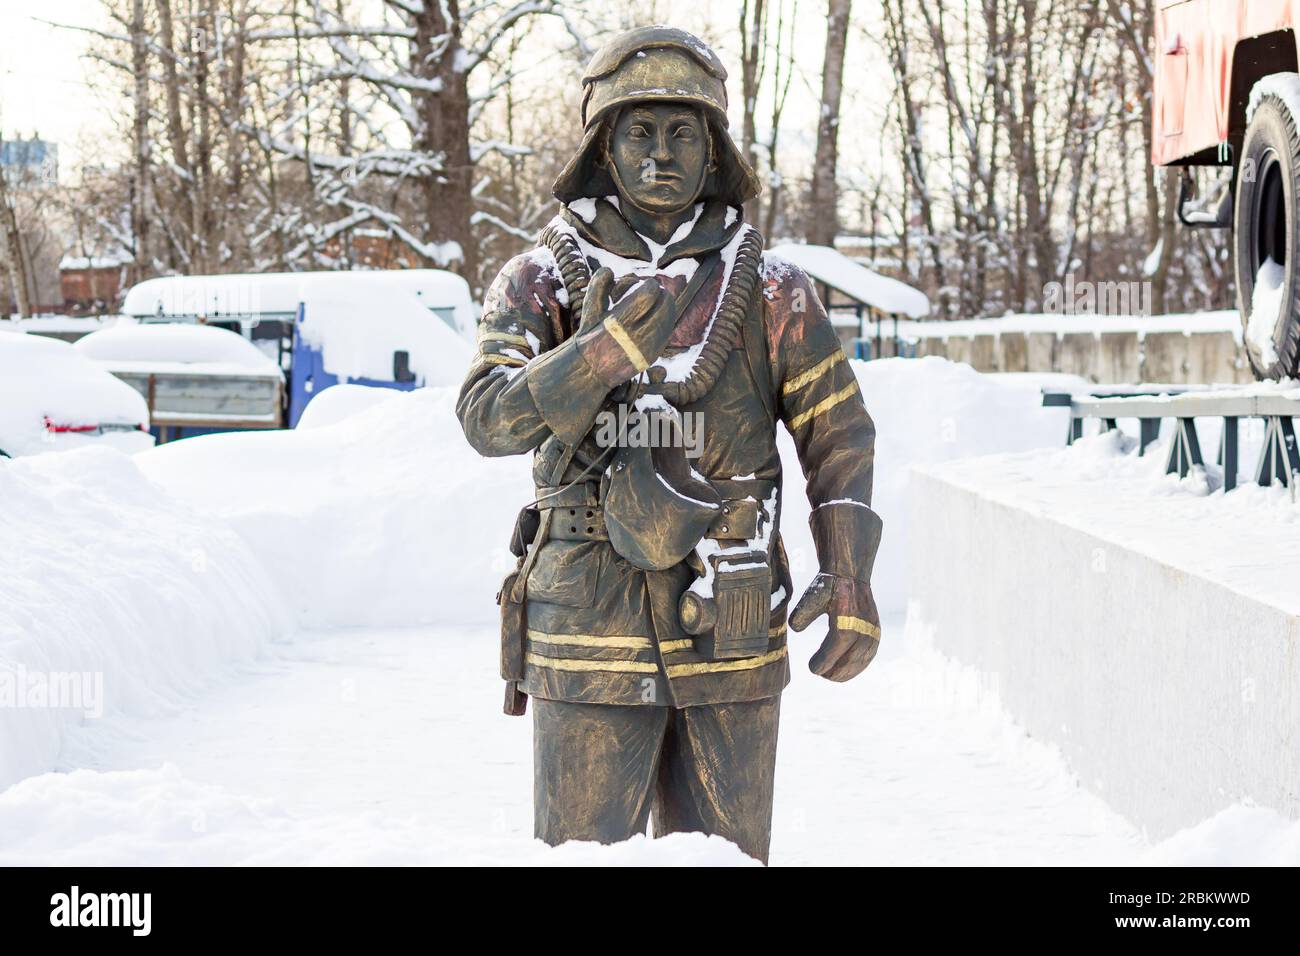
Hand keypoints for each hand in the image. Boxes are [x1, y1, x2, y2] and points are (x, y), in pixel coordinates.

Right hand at [575, 267, 676, 385]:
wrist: (592, 372)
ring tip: (650, 305)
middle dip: (659, 292)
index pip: (648, 293)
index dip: (648, 284)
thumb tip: (609, 270)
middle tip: (649, 292)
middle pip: (665, 302)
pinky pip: (668, 330)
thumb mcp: (589, 311)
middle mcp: (635, 338)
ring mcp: (648, 349)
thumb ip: (597, 286)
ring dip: (663, 305)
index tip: (641, 285)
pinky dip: (664, 320)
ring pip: (670, 316)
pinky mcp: (654, 356)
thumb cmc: (590, 336)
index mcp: (618, 323)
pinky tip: (653, 318)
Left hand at [789, 572, 880, 681]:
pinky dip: (859, 665)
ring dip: (847, 672)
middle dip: (834, 671)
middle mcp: (863, 629)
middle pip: (849, 660)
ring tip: (831, 676)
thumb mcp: (812, 596)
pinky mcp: (876, 631)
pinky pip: (869, 655)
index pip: (834, 650)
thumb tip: (796, 629)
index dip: (823, 662)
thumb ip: (802, 613)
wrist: (851, 573)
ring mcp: (872, 631)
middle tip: (820, 674)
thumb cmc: (829, 585)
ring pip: (861, 660)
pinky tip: (847, 670)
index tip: (812, 668)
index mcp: (846, 622)